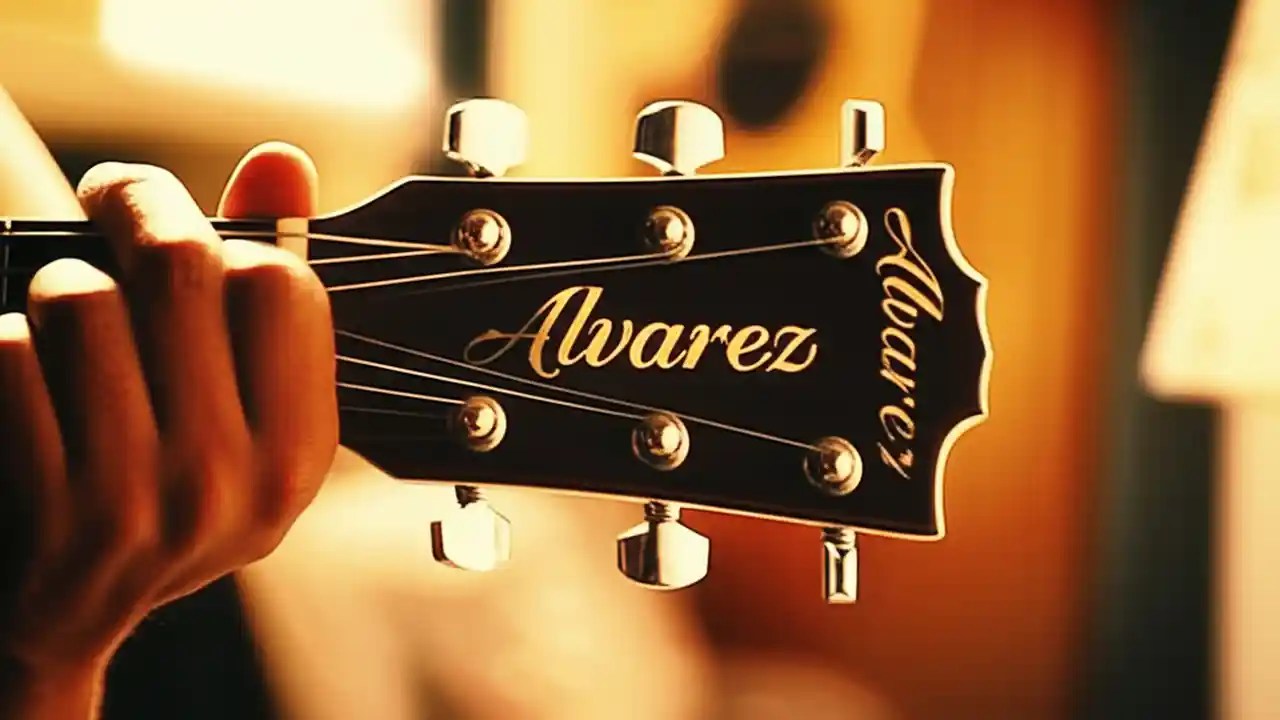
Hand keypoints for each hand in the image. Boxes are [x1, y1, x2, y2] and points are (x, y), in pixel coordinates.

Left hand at [0, 135, 337, 714]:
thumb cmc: (156, 481)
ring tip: (65, 320)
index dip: (222, 228)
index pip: (280, 281)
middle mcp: (235, 482)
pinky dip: (0, 344)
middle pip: (181, 266)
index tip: (174, 214)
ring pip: (80, 296)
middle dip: (131, 207)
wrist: (60, 611)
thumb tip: (282, 161)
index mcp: (299, 454)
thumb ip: (265, 283)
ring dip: (56, 286)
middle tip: (108, 199)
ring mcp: (143, 500)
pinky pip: (7, 351)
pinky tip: (22, 383)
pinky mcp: (51, 508)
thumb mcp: (237, 406)